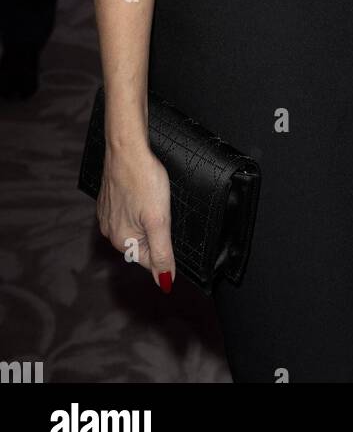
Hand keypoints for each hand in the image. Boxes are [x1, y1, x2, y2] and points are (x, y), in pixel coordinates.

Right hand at [97, 144, 174, 290]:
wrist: (127, 148)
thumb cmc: (144, 180)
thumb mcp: (160, 221)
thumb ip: (163, 254)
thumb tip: (165, 283)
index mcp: (122, 241)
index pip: (151, 259)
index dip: (165, 242)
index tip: (167, 222)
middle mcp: (110, 232)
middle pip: (144, 242)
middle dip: (156, 229)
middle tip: (160, 206)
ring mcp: (107, 215)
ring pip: (137, 226)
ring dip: (148, 216)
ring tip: (151, 197)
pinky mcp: (108, 201)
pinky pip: (128, 212)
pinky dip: (139, 205)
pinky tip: (142, 191)